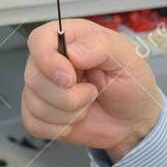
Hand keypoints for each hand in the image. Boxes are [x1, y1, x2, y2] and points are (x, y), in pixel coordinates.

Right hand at [21, 18, 163, 160]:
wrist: (132, 119)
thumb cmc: (130, 84)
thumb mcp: (127, 58)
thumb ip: (100, 46)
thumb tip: (72, 52)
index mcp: (69, 39)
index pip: (38, 41)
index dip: (48, 60)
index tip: (69, 79)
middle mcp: (50, 61)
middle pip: (34, 77)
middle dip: (68, 96)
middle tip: (93, 92)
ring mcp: (42, 88)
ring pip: (34, 103)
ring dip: (68, 113)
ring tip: (87, 104)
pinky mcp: (39, 113)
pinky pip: (34, 123)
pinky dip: (58, 128)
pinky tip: (75, 120)